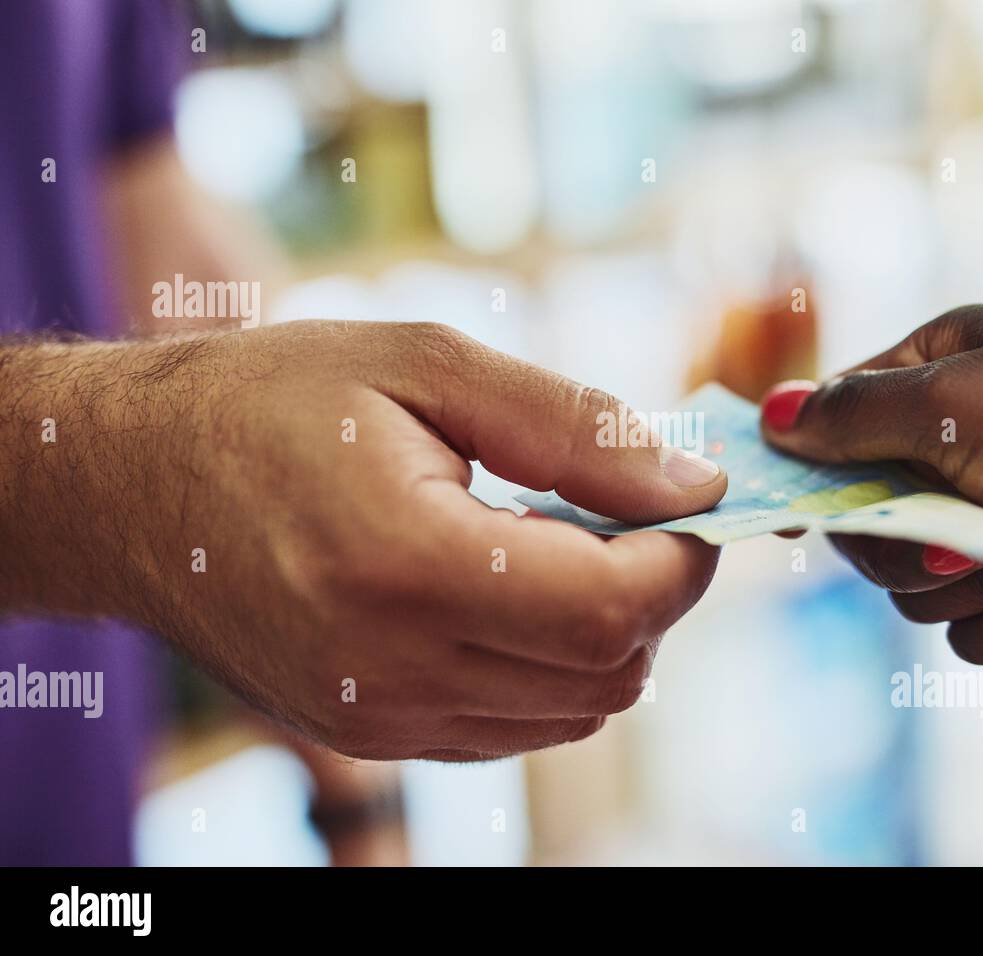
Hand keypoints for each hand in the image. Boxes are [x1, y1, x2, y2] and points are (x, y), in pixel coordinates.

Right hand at [0, 322, 726, 757]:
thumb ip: (573, 429)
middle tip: (624, 510)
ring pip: (572, 711)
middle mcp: (393, 670)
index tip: (690, 503)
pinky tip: (509, 588)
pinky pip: (515, 725)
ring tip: (554, 542)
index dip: (683, 559)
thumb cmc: (272, 401)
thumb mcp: (426, 366)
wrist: (131, 483)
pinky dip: (549, 663)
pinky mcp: (370, 734)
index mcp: (406, 567)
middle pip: (609, 673)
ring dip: (604, 631)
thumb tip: (690, 484)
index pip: (613, 610)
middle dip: (653, 593)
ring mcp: (378, 720)